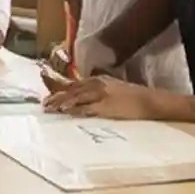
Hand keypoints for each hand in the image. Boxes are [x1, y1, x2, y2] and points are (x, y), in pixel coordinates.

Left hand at [40, 74, 157, 119]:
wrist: (150, 101)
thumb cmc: (134, 98)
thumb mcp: (114, 89)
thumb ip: (98, 92)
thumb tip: (85, 99)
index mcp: (98, 80)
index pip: (75, 84)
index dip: (60, 89)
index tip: (48, 95)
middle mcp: (97, 84)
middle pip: (72, 90)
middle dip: (56, 96)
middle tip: (44, 104)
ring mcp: (102, 95)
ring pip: (76, 97)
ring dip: (62, 103)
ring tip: (50, 109)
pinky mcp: (106, 106)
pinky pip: (87, 108)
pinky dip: (75, 109)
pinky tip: (66, 113)